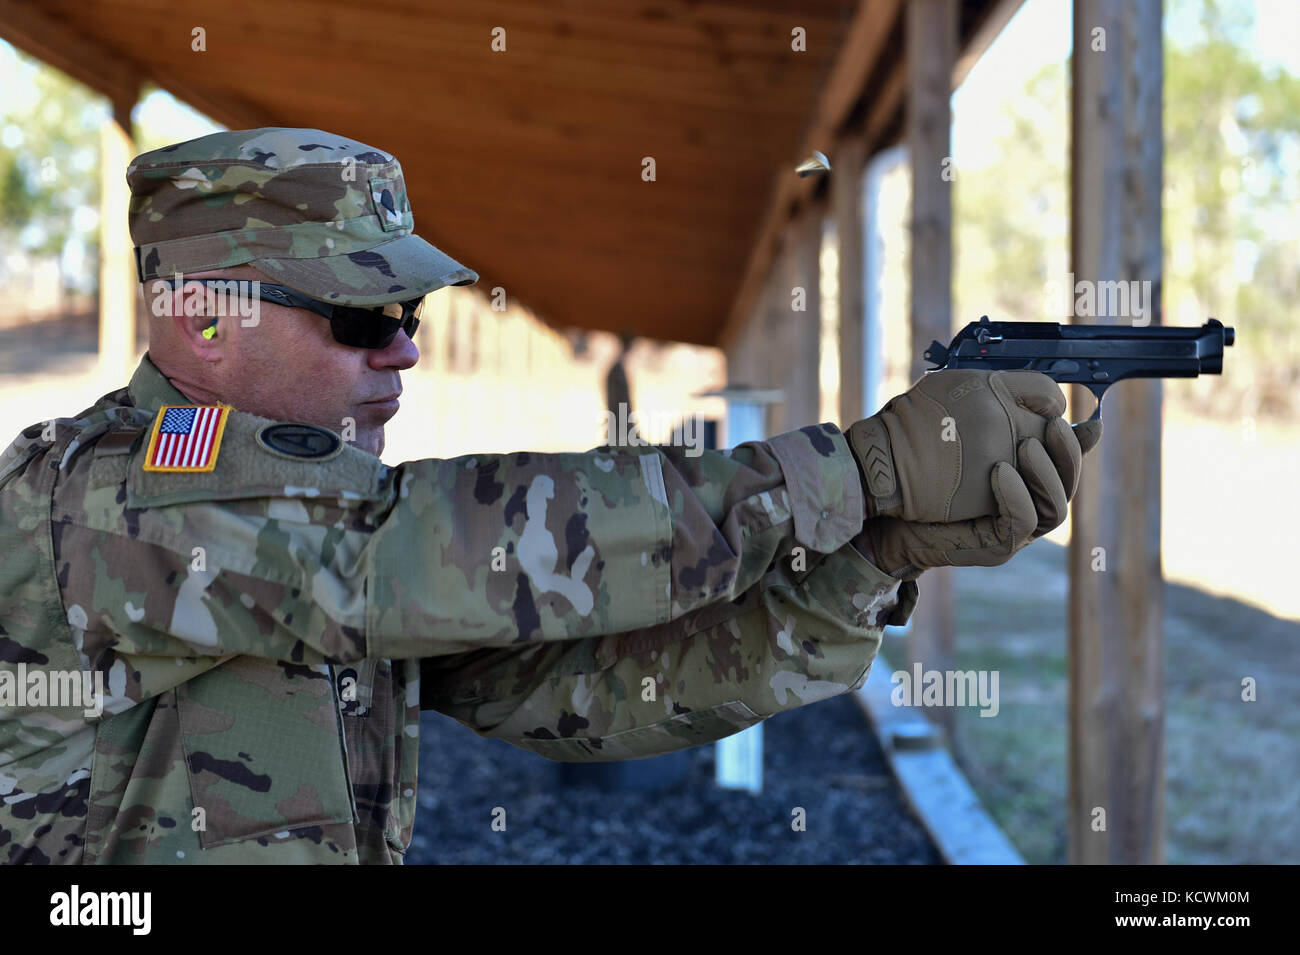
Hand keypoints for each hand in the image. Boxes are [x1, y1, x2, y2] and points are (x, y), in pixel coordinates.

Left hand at [846, 370, 1101, 578]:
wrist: (891, 501)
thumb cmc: (929, 465)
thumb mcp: (972, 428)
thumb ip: (1007, 411)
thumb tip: (1051, 396)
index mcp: (1027, 479)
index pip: (1066, 463)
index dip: (1076, 442)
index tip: (1073, 414)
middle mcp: (1028, 506)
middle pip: (1068, 486)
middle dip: (1067, 455)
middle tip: (1053, 426)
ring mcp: (1015, 531)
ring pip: (1055, 510)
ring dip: (1046, 476)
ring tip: (1027, 446)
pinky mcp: (997, 546)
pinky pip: (1021, 523)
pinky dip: (1016, 496)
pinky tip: (1001, 471)